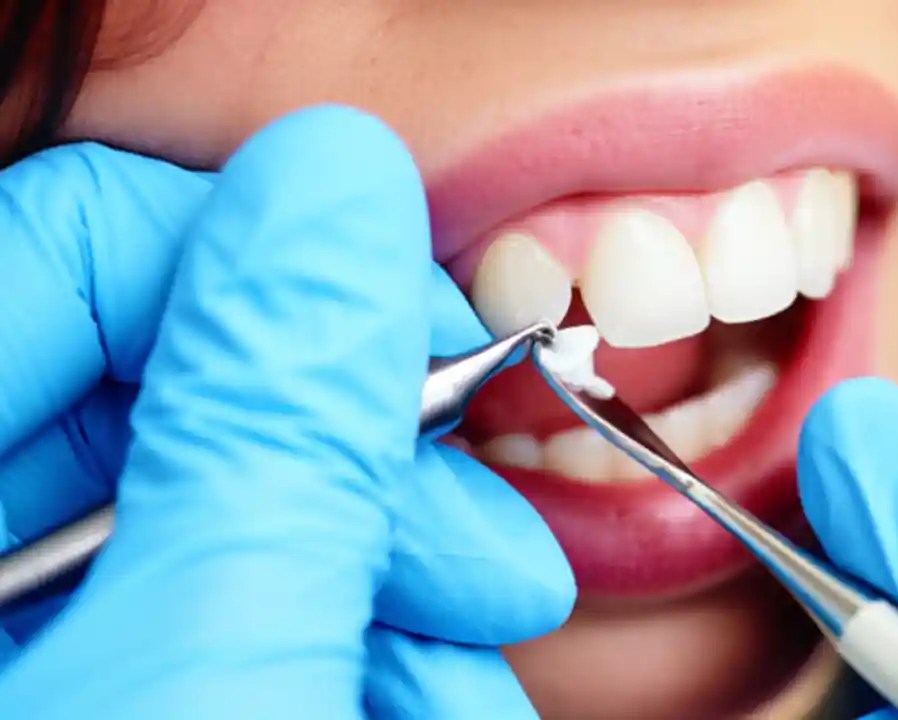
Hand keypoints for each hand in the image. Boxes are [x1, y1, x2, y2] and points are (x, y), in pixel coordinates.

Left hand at [0, 107, 572, 717]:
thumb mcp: (212, 678)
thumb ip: (272, 431)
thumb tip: (330, 187)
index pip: (67, 251)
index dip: (273, 260)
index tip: (438, 336)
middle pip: (183, 391)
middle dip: (374, 463)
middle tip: (489, 545)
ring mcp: (56, 641)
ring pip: (252, 512)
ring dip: (408, 580)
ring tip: (482, 657)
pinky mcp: (147, 686)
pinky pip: (264, 616)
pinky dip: (377, 654)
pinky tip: (442, 700)